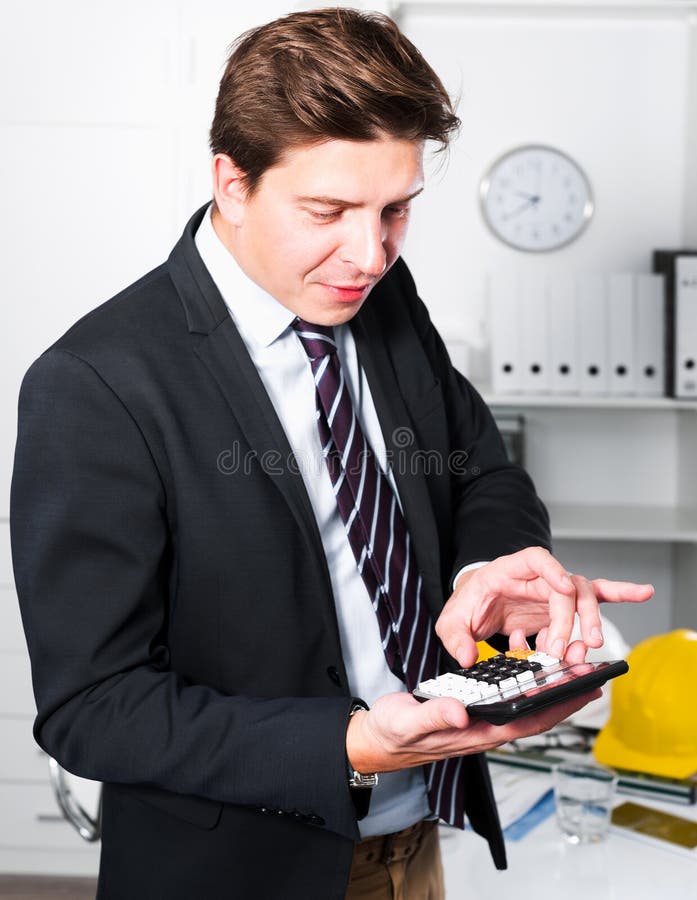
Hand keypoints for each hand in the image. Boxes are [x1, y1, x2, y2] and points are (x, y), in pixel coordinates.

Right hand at [346, 687, 600, 773]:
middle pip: (534, 714)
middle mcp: (485, 729)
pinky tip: (531, 671)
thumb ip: (435, 716)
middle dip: (564, 696)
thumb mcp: (410, 721)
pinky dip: (525, 686)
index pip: (527, 721)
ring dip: (548, 690)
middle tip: (591, 675)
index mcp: (477, 733)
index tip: (584, 691)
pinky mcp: (472, 711)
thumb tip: (462, 712)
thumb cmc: (394, 732)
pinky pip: (507, 700)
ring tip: (571, 669)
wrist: (378, 738)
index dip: (558, 707)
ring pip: (524, 707)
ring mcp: (480, 721)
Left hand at [436, 546, 652, 667]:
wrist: (474, 607)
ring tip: (587, 647)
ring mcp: (552, 592)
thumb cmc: (467, 606)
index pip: (535, 559)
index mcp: (507, 571)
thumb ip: (454, 637)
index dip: (551, 569)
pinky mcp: (562, 608)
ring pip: (583, 598)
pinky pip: (595, 598)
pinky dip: (620, 594)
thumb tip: (467, 657)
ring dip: (589, 623)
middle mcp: (536, 578)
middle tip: (563, 649)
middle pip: (566, 587)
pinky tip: (643, 593)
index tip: (561, 587)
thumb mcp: (451, 620)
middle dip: (570, 618)